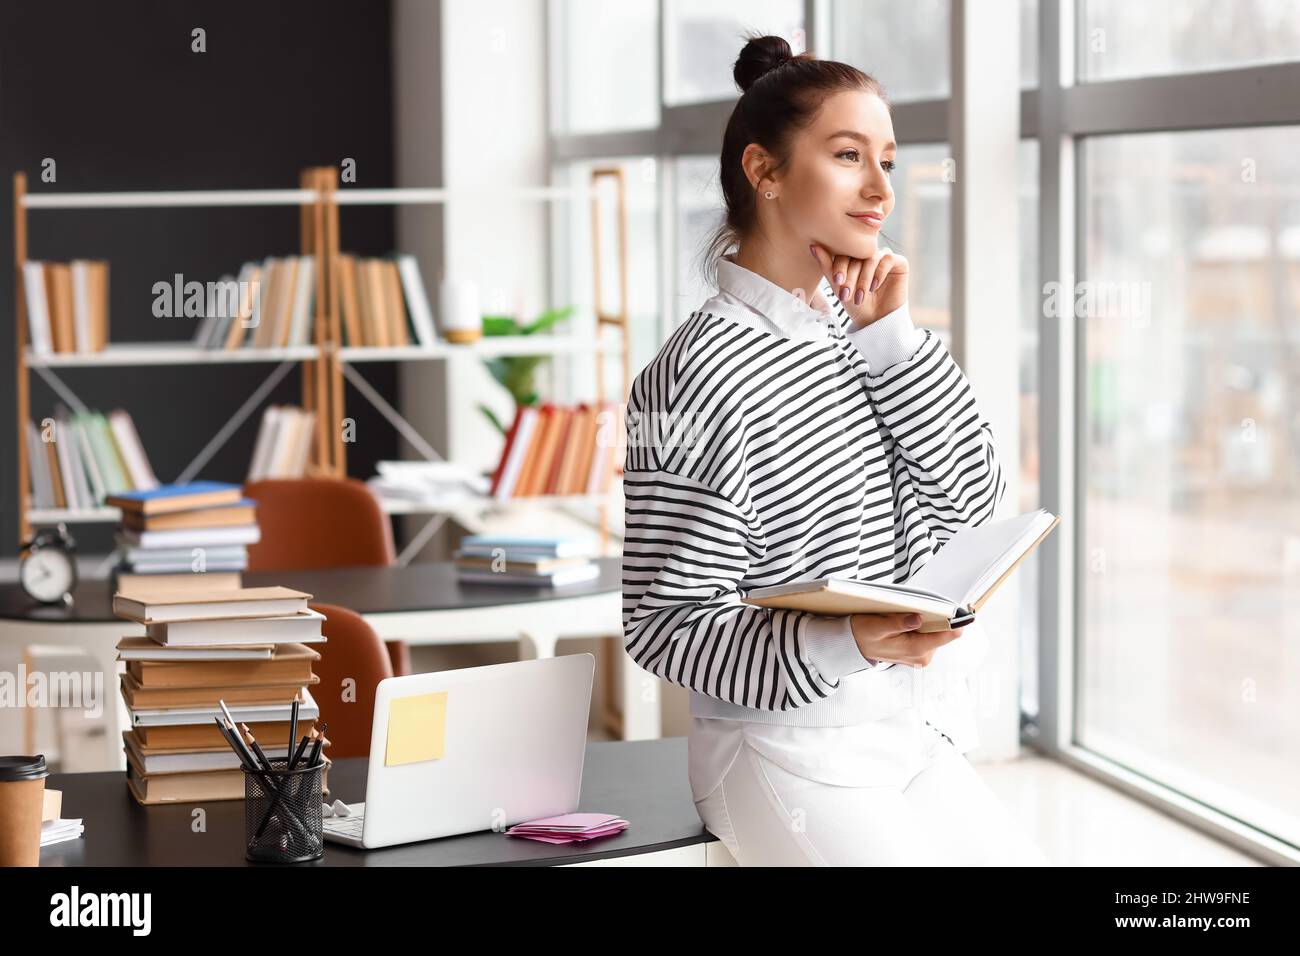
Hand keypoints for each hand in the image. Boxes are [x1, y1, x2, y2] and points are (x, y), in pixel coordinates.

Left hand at [809, 241, 908, 328]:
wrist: (877, 321)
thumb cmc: (856, 304)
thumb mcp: (839, 287)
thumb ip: (827, 266)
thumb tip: (813, 246)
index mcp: (853, 257)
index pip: (844, 253)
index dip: (839, 267)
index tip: (837, 283)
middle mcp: (868, 254)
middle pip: (857, 255)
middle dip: (851, 275)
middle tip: (847, 293)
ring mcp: (883, 257)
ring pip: (871, 257)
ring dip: (864, 278)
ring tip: (860, 295)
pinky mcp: (899, 262)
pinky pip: (888, 258)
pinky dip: (879, 273)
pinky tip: (874, 287)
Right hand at [849, 612, 963, 666]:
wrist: (856, 646)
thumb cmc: (864, 634)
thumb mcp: (877, 626)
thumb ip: (898, 623)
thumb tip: (918, 618)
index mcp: (916, 649)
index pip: (948, 634)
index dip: (954, 620)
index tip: (957, 608)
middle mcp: (923, 656)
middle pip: (943, 631)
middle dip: (934, 617)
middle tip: (916, 608)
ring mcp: (922, 656)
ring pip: (936, 632)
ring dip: (926, 621)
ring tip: (906, 616)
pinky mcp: (920, 652)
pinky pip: (929, 635)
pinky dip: (922, 626)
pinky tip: (907, 622)